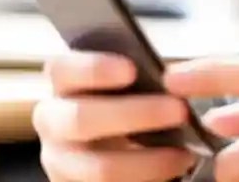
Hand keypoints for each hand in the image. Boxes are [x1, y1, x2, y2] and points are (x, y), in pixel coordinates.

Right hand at [33, 52, 197, 180]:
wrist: (119, 145)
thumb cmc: (129, 100)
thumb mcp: (128, 82)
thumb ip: (141, 76)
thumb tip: (175, 77)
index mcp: (63, 83)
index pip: (62, 69)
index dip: (93, 68)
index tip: (132, 70)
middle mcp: (53, 121)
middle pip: (80, 119)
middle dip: (134, 115)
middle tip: (180, 110)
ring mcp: (60, 160)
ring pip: (98, 167)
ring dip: (147, 162)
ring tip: (185, 154)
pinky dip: (146, 181)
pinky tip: (173, 170)